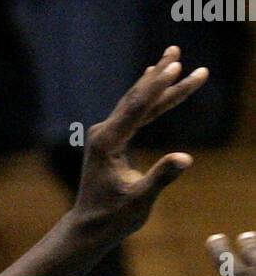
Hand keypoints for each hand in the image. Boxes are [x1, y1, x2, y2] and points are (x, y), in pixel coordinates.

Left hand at [72, 47, 207, 241]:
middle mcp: (104, 133)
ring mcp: (106, 134)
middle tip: (176, 49)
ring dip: (156, 81)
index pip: (137, 108)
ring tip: (174, 57)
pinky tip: (154, 80)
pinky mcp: (111, 139)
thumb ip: (160, 177)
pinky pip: (134, 113)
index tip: (176, 66)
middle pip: (137, 98)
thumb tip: (185, 158)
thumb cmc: (114, 216)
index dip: (158, 86)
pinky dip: (149, 97)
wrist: (91, 226)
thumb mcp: (140, 200)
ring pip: (136, 102)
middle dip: (160, 74)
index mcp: (108, 143)